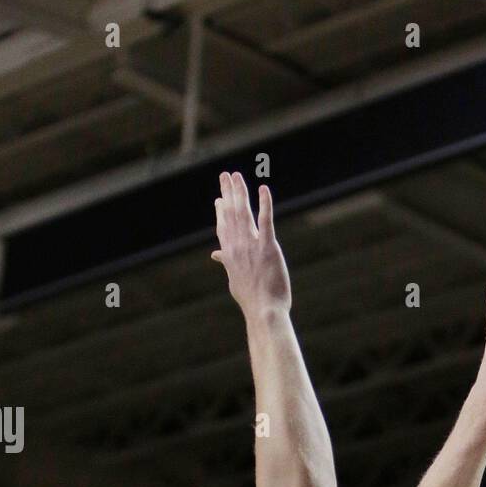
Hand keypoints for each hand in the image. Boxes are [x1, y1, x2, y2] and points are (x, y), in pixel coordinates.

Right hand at [212, 172, 290, 314]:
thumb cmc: (252, 300)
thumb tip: (216, 255)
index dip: (220, 211)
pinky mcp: (268, 247)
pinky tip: (263, 190)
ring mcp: (252, 246)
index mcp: (229, 255)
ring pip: (244, 213)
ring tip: (237, 176)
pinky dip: (264, 204)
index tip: (219, 199)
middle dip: (227, 193)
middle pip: (230, 214)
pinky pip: (266, 221)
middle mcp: (237, 247)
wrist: (263, 311)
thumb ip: (227, 263)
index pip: (222, 227)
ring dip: (240, 193)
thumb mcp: (234, 280)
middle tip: (225, 175)